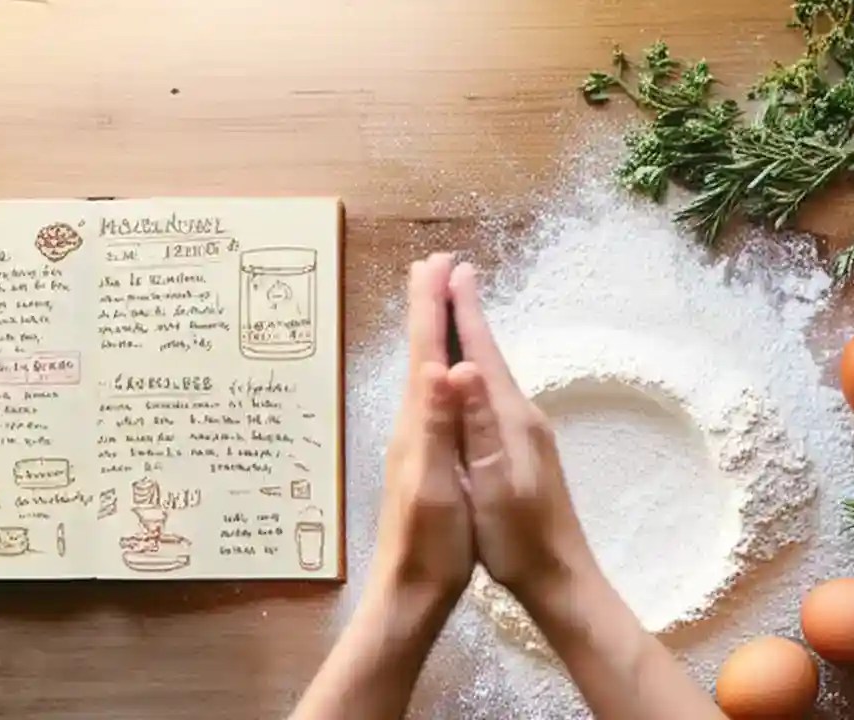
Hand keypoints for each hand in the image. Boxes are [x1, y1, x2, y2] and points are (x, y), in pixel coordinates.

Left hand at [371, 253, 474, 601]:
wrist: (410, 590)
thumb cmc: (431, 544)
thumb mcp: (438, 485)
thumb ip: (437, 426)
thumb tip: (442, 368)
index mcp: (419, 424)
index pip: (427, 353)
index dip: (432, 307)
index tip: (439, 264)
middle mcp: (412, 424)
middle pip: (421, 353)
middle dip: (427, 307)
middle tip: (435, 264)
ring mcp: (416, 440)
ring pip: (425, 371)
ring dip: (432, 332)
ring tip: (437, 302)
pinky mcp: (424, 456)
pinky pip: (432, 394)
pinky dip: (438, 366)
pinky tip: (443, 371)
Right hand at [446, 262, 592, 604]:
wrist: (559, 577)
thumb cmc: (519, 537)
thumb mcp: (493, 480)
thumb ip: (478, 424)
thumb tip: (461, 367)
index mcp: (509, 419)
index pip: (481, 353)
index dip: (462, 311)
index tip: (448, 269)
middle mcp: (519, 416)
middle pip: (486, 354)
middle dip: (464, 313)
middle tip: (448, 270)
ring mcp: (522, 434)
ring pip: (488, 373)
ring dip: (470, 339)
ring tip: (455, 311)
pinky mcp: (520, 451)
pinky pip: (490, 396)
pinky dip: (475, 372)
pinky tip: (470, 379)